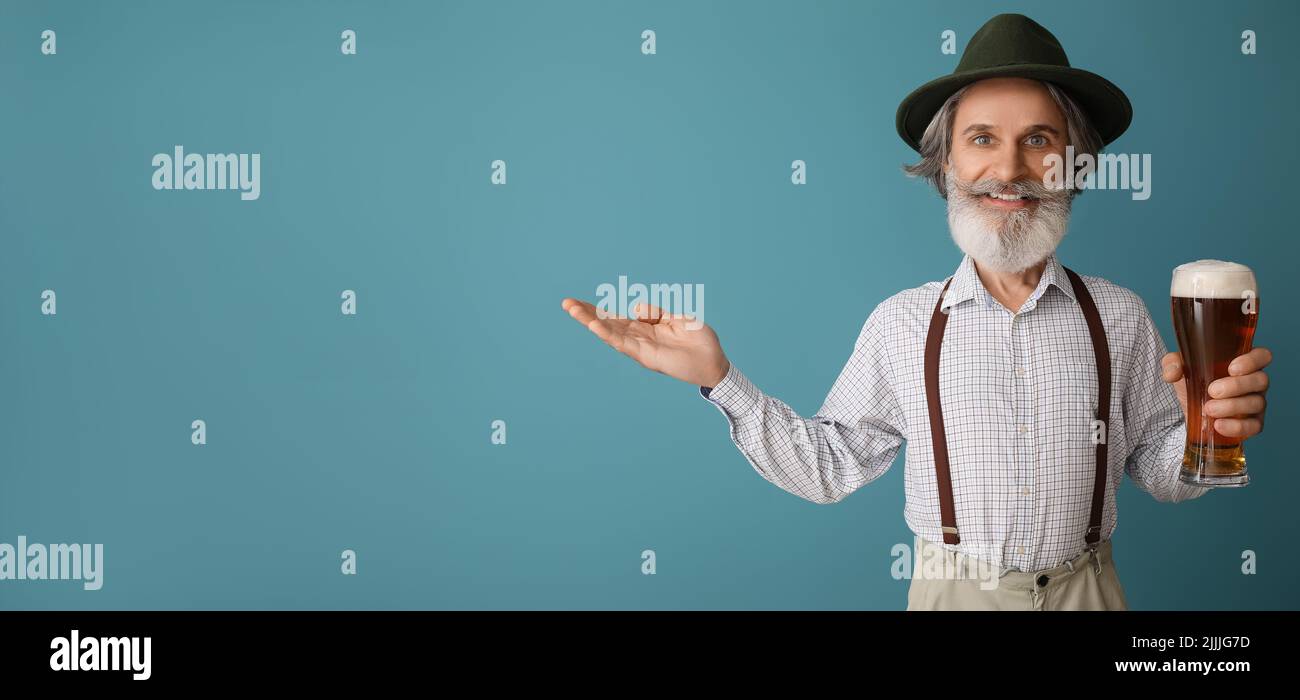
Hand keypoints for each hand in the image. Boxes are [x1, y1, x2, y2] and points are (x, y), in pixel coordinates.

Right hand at [561, 298, 729, 386]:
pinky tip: (595, 325)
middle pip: (607, 324)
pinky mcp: (645, 355)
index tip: (578, 301)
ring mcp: (639, 348)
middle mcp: (638, 339)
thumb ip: (654, 312)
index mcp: (644, 328)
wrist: (713, 361)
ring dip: (591, 321)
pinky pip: (623, 343)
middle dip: (586, 314)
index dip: (597, 309)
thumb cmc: (697, 340)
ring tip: (572, 310)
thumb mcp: (675, 317)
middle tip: (565, 302)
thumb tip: (635, 307)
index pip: (615, 317)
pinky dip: (608, 334)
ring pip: (609, 333)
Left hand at [1161, 347, 1270, 438]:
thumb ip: (1172, 362)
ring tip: (1208, 409)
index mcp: (1243, 362)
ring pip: (1257, 403)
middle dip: (1236, 386)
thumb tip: (1172, 373)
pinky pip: (1254, 426)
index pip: (1262, 356)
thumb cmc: (1194, 382)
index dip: (1252, 361)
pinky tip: (1218, 425)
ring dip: (1232, 406)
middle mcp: (1254, 382)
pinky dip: (1236, 427)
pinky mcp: (1252, 423)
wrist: (1190, 409)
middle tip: (1211, 391)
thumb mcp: (1180, 367)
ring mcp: (1256, 402)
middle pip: (1261, 380)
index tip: (1232, 368)